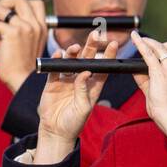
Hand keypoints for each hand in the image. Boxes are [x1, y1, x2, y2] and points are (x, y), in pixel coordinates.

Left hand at [0, 0, 46, 92]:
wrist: (22, 82)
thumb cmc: (19, 68)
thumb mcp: (14, 45)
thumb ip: (2, 32)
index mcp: (41, 28)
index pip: (35, 4)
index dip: (19, 4)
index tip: (8, 10)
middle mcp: (35, 25)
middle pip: (21, 0)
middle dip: (6, 1)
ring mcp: (25, 28)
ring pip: (4, 8)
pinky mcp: (13, 33)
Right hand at [34, 35, 118, 161]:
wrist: (56, 132)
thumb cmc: (74, 123)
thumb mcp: (83, 108)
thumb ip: (84, 90)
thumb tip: (85, 72)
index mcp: (93, 87)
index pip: (103, 68)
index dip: (108, 56)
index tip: (114, 43)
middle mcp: (81, 81)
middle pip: (87, 59)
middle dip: (91, 46)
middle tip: (95, 34)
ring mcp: (66, 80)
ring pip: (71, 61)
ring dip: (73, 52)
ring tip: (74, 47)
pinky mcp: (53, 83)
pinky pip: (55, 68)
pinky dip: (56, 60)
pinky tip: (59, 54)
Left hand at [129, 31, 166, 122]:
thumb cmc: (166, 108)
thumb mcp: (159, 90)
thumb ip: (147, 78)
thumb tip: (136, 70)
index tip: (166, 51)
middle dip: (165, 44)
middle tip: (154, 50)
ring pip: (162, 46)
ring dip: (151, 42)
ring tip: (142, 42)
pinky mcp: (158, 72)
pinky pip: (148, 53)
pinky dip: (140, 44)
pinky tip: (134, 38)